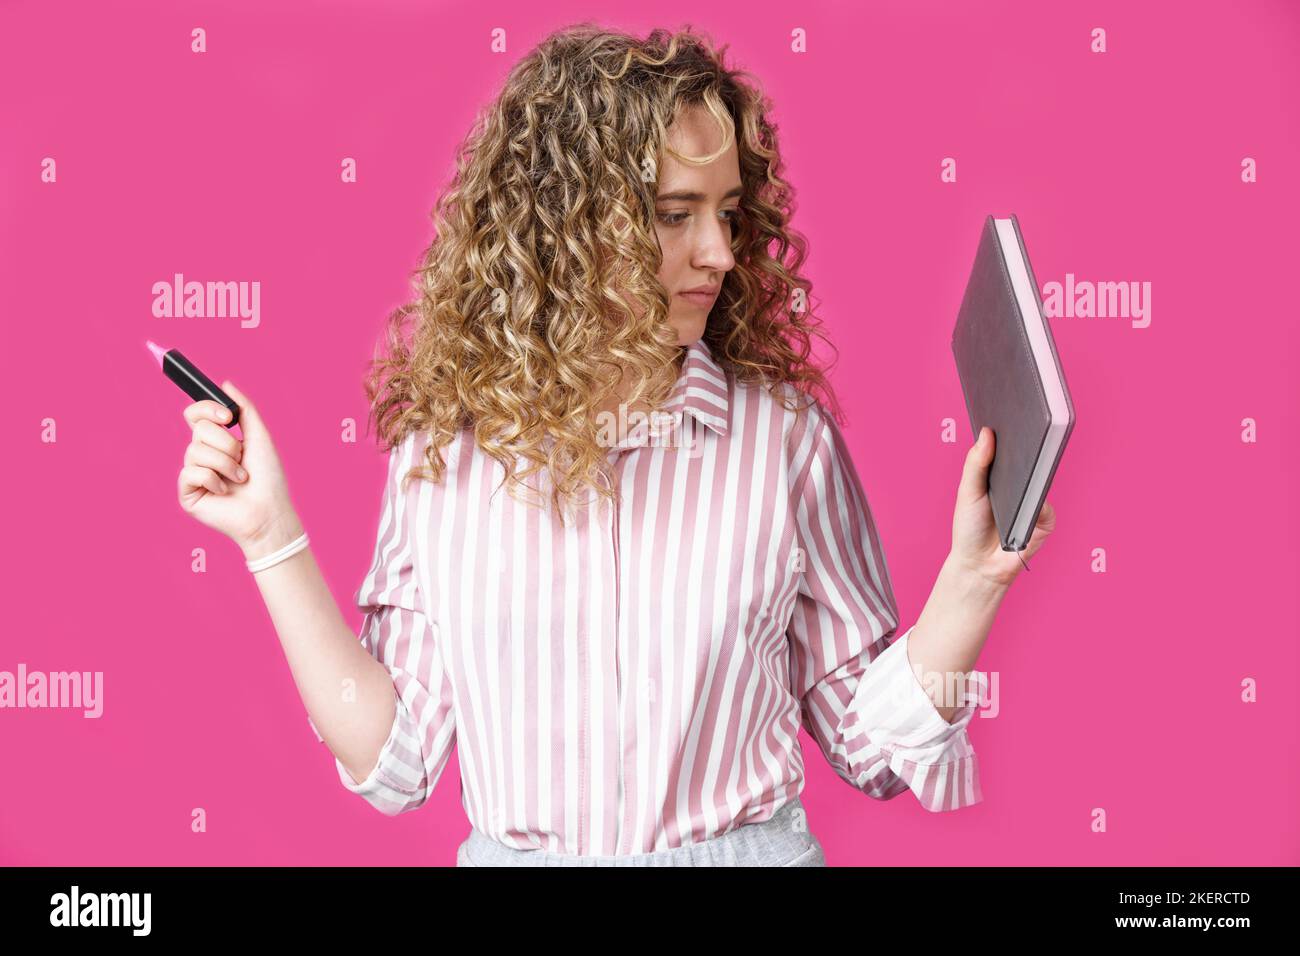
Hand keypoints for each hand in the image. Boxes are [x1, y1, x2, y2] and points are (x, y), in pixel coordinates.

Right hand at [176, 380, 300, 558]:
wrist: (270, 512)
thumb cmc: (269, 478)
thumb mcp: (259, 437)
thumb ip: (245, 409)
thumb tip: (225, 383)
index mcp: (217, 441)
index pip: (196, 414)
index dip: (207, 409)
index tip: (228, 417)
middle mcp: (202, 456)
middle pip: (198, 429)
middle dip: (227, 443)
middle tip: (242, 459)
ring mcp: (193, 474)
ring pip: (195, 450)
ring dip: (225, 464)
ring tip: (239, 479)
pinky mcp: (187, 493)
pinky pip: (190, 472)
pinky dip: (214, 480)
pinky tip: (225, 492)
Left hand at [949, 426, 1056, 587]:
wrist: (979, 565)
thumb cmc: (970, 527)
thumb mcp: (968, 492)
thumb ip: (976, 463)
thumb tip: (987, 433)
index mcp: (1003, 476)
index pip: (1012, 450)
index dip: (1013, 432)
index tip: (1011, 411)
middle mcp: (1022, 486)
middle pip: (1031, 461)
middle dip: (1030, 445)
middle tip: (1026, 426)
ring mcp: (1035, 503)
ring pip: (1042, 482)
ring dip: (1035, 473)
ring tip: (1029, 455)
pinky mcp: (1045, 521)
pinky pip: (1045, 507)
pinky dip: (1034, 507)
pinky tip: (1023, 509)